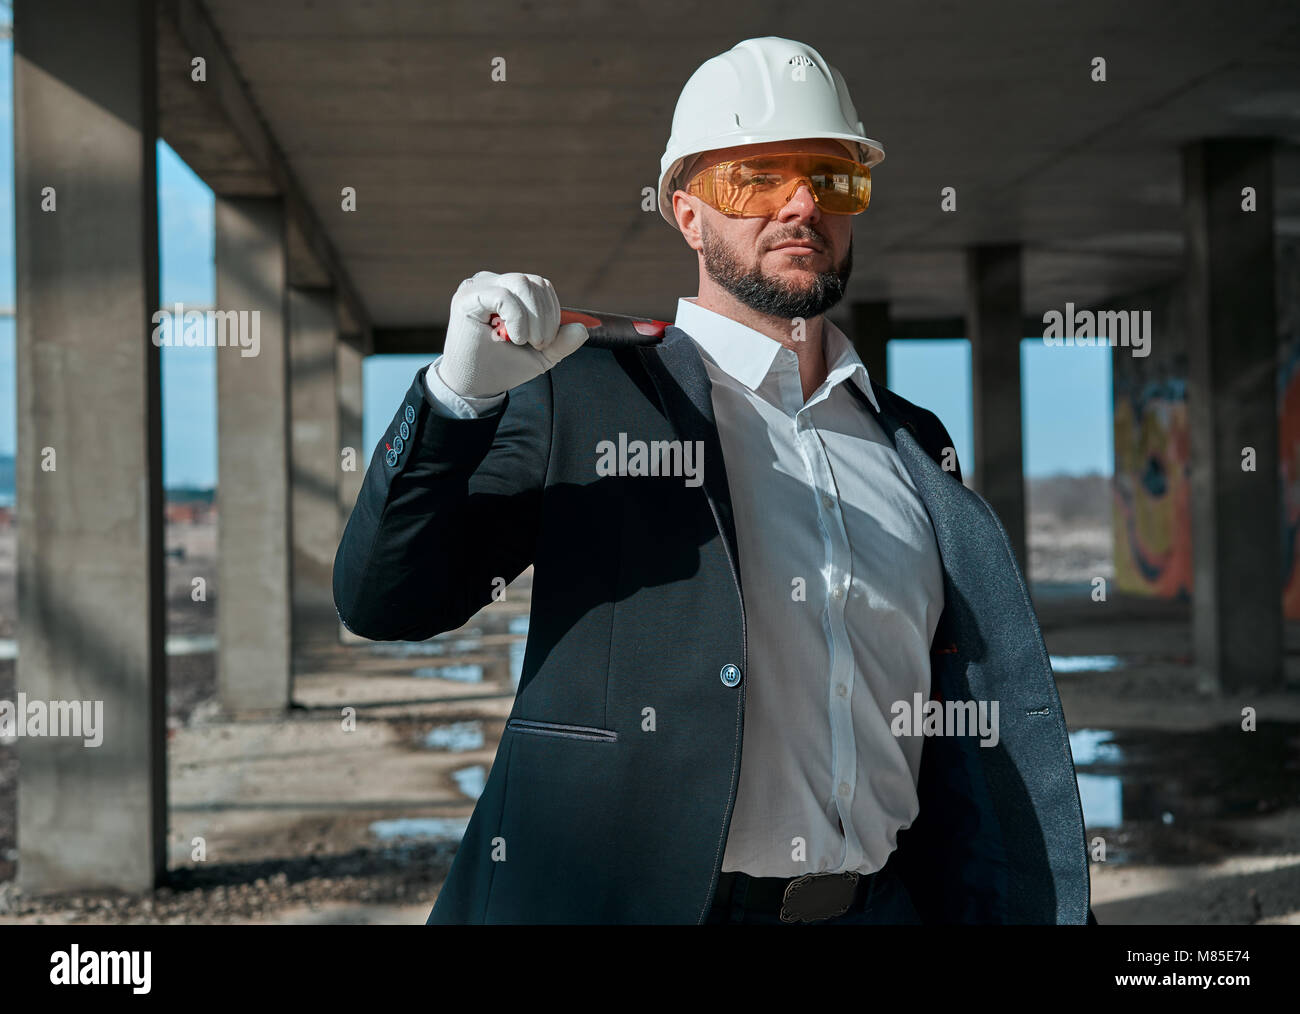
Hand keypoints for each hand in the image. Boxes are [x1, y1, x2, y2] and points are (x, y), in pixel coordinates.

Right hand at [436, 270, 588, 399]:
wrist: (474, 387)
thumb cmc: (504, 367)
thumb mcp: (541, 354)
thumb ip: (562, 342)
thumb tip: (583, 328)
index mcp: (508, 290)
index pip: (540, 286)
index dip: (553, 311)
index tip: (548, 341)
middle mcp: (492, 282)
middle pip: (533, 282)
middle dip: (545, 316)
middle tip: (540, 344)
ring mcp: (478, 286)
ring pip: (520, 283)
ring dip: (532, 318)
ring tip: (526, 342)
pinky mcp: (467, 297)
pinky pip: (504, 296)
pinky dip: (517, 319)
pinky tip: (514, 338)